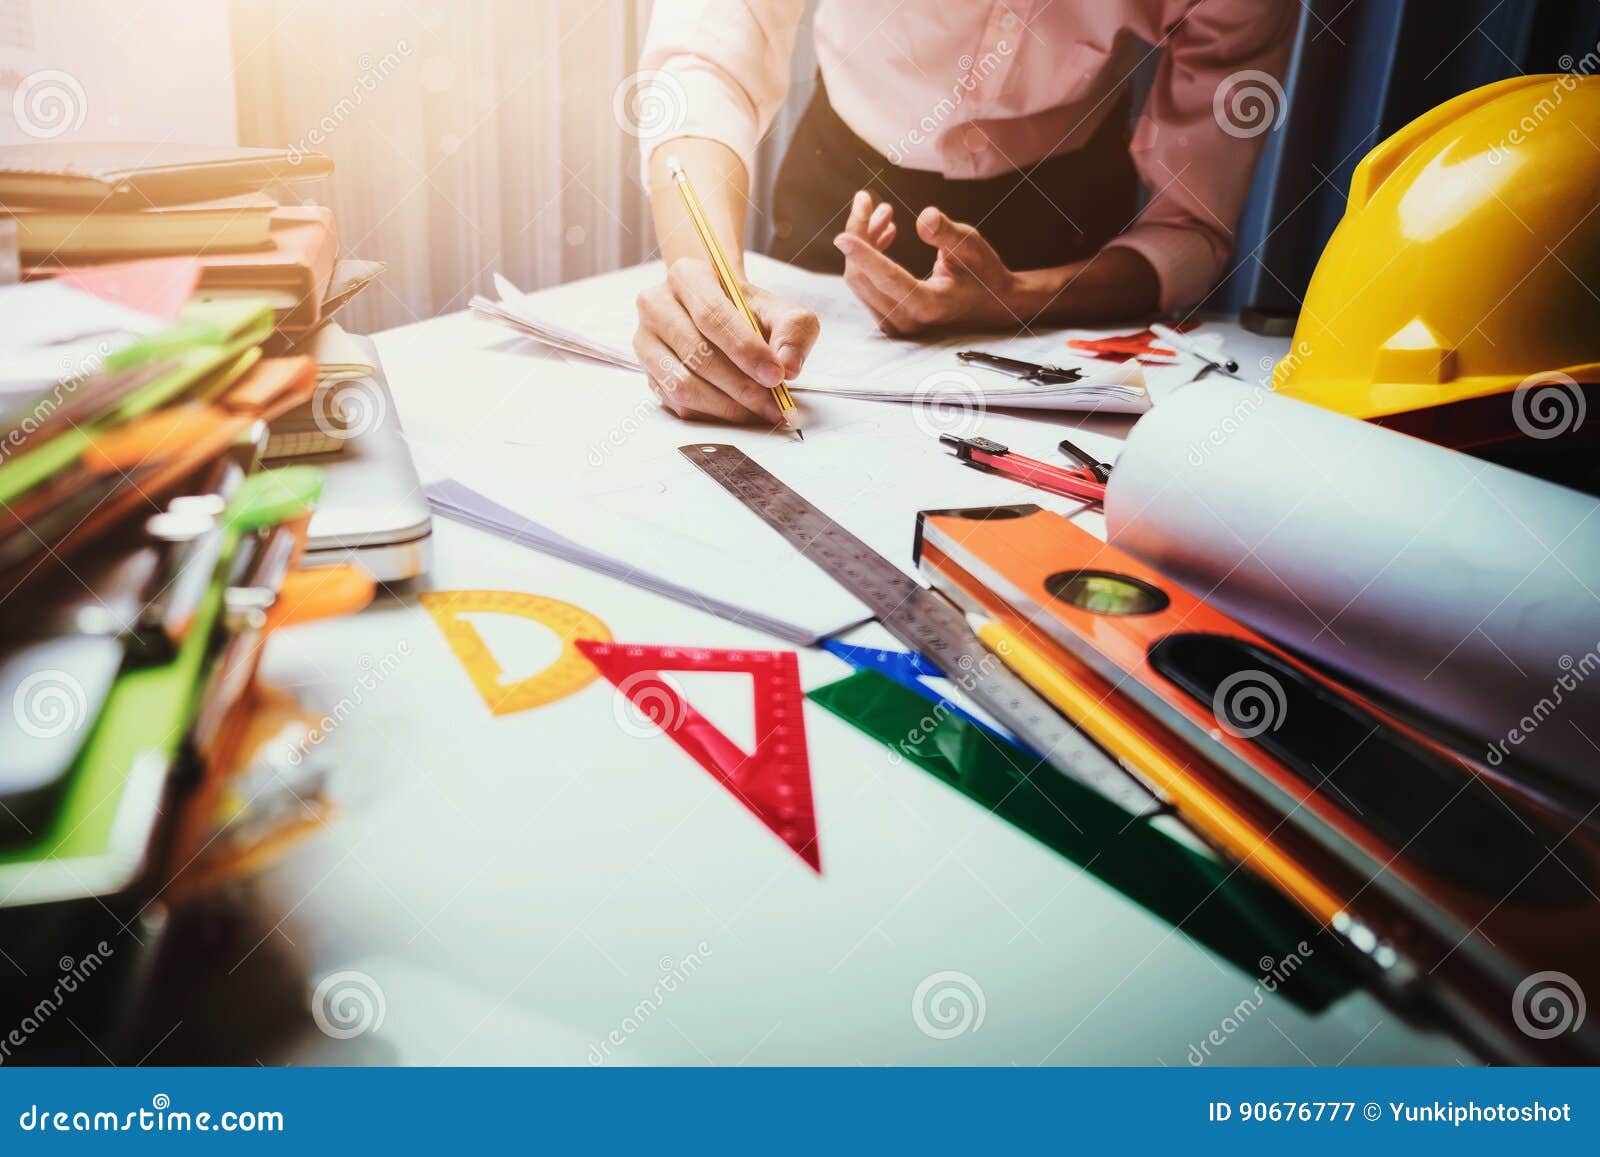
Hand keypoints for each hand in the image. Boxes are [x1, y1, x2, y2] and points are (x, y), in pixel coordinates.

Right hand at [633, 258, 818, 422]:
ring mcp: (644, 340)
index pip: (712, 316)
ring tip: (759, 411)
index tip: (776, 376)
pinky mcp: (646, 373)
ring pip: (682, 384)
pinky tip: (737, 412)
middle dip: (741, 386)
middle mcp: (656, 304)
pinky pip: (676, 403)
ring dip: (725, 405)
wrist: (720, 317)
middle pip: (697, 354)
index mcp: (687, 276)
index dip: (745, 350)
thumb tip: (789, 366)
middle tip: (773, 404)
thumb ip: (794, 330)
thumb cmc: (748, 313)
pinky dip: (711, 414)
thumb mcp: (780, 310)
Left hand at [835, 200, 1021, 334]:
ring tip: (883, 212)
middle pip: (863, 276)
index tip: (842, 236)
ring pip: (859, 279)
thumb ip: (946, 233)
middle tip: (867, 200)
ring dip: (863, 242)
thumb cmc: (982, 272)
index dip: (864, 255)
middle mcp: (907, 320)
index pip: (888, 279)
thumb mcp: (971, 246)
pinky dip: (867, 256)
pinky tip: (884, 233)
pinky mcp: (887, 318)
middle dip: (859, 234)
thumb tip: (924, 217)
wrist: (989, 302)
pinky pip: (865, 285)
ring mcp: (894, 323)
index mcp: (928, 304)